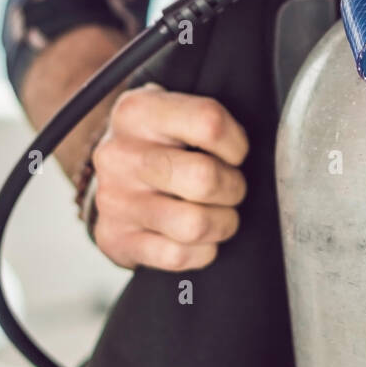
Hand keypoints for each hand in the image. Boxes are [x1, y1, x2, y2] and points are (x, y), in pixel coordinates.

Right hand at [90, 83, 248, 270]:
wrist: (99, 174)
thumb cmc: (157, 141)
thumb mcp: (171, 110)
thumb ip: (208, 118)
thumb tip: (267, 145)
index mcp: (139, 111)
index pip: (209, 122)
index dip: (237, 144)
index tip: (235, 153)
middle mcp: (121, 155)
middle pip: (203, 178)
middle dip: (233, 187)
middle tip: (230, 187)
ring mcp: (115, 200)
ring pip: (194, 225)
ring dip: (222, 223)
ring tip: (218, 213)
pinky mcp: (116, 239)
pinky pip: (177, 257)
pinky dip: (201, 252)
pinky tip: (198, 238)